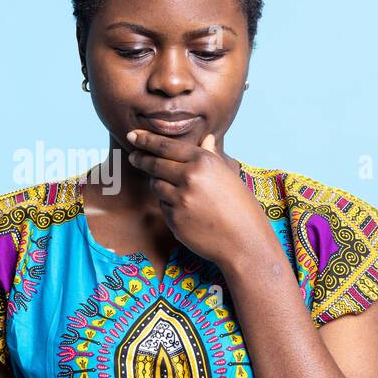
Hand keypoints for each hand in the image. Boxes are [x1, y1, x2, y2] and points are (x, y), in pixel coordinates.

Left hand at [125, 128, 278, 269]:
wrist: (244, 241)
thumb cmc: (240, 207)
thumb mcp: (228, 176)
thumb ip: (211, 157)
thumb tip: (206, 139)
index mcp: (204, 162)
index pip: (166, 146)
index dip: (146, 140)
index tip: (133, 136)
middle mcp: (190, 177)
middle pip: (154, 164)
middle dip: (141, 159)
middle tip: (134, 156)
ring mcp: (180, 199)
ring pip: (156, 186)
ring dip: (159, 184)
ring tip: (176, 190)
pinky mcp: (174, 219)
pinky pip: (163, 206)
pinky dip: (169, 205)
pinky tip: (186, 211)